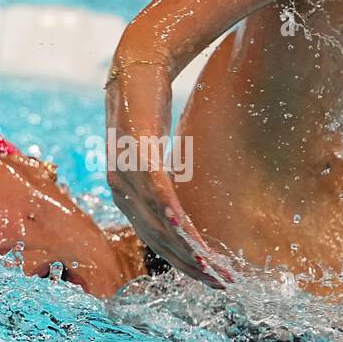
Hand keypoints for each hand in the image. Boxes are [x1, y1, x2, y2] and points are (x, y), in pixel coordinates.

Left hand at [104, 58, 233, 288]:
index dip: (184, 261)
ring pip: (158, 220)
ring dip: (187, 247)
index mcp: (125, 191)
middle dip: (191, 264)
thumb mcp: (158, 150)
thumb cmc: (151, 105)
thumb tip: (181, 206)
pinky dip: (170, 212)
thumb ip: (165, 180)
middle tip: (222, 282)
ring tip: (215, 267)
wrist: (140, 58)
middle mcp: (120, 186)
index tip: (213, 278)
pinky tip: (185, 230)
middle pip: (158, 238)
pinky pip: (156, 188)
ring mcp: (126, 168)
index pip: (156, 238)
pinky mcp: (138, 148)